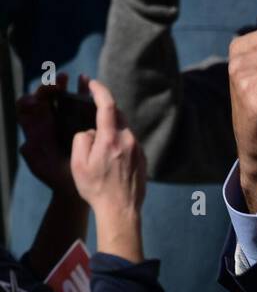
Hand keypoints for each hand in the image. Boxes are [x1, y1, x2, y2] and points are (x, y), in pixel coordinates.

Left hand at [16, 73, 83, 198]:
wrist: (76, 186)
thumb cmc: (56, 176)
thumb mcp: (41, 164)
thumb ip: (32, 149)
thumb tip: (27, 137)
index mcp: (35, 128)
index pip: (26, 106)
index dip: (29, 99)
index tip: (36, 101)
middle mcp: (48, 121)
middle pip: (45, 97)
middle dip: (51, 86)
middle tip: (60, 81)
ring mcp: (65, 120)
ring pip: (63, 97)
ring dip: (68, 85)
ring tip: (78, 78)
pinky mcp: (81, 122)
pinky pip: (80, 104)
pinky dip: (83, 92)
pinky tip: (88, 85)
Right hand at [70, 80, 147, 260]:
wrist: (121, 209)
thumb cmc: (96, 188)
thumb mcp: (78, 164)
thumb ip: (82, 140)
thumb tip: (90, 131)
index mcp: (111, 139)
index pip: (107, 105)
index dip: (99, 90)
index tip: (91, 82)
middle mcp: (128, 140)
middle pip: (116, 115)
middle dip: (103, 107)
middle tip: (90, 103)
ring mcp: (137, 149)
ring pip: (123, 129)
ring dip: (110, 126)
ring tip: (96, 134)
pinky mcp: (142, 157)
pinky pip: (128, 142)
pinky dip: (117, 139)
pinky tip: (108, 152)